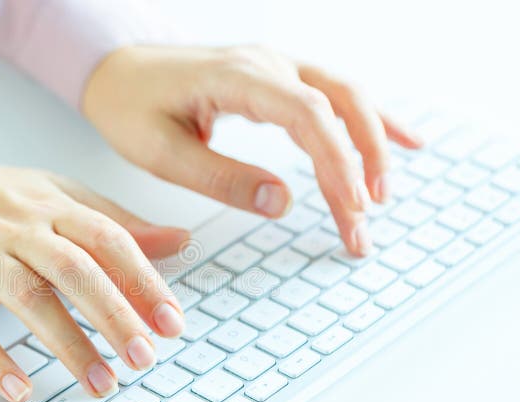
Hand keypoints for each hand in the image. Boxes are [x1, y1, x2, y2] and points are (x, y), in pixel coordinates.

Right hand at [0, 147, 188, 401]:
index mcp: (52, 207)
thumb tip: (180, 239)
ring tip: (100, 384)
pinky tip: (20, 388)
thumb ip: (114, 218)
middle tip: (145, 359)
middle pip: (75, 270)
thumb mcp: (53, 193)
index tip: (172, 322)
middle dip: (115, 316)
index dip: (145, 280)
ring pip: (30, 298)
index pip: (109, 239)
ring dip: (69, 345)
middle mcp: (19, 228)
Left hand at [83, 45, 422, 255]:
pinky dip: (369, 120)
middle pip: (338, 104)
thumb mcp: (161, 153)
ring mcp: (275, 66)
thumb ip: (220, 177)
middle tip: (365, 221)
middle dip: (362, 163)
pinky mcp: (277, 78)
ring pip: (345, 96)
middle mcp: (266, 63)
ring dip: (372, 144)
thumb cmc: (130, 108)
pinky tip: (402, 140)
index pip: (307, 115)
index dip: (337, 161)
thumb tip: (282, 203)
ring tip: (384, 195)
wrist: (117, 71)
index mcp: (236, 77)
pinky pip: (335, 94)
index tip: (351, 207)